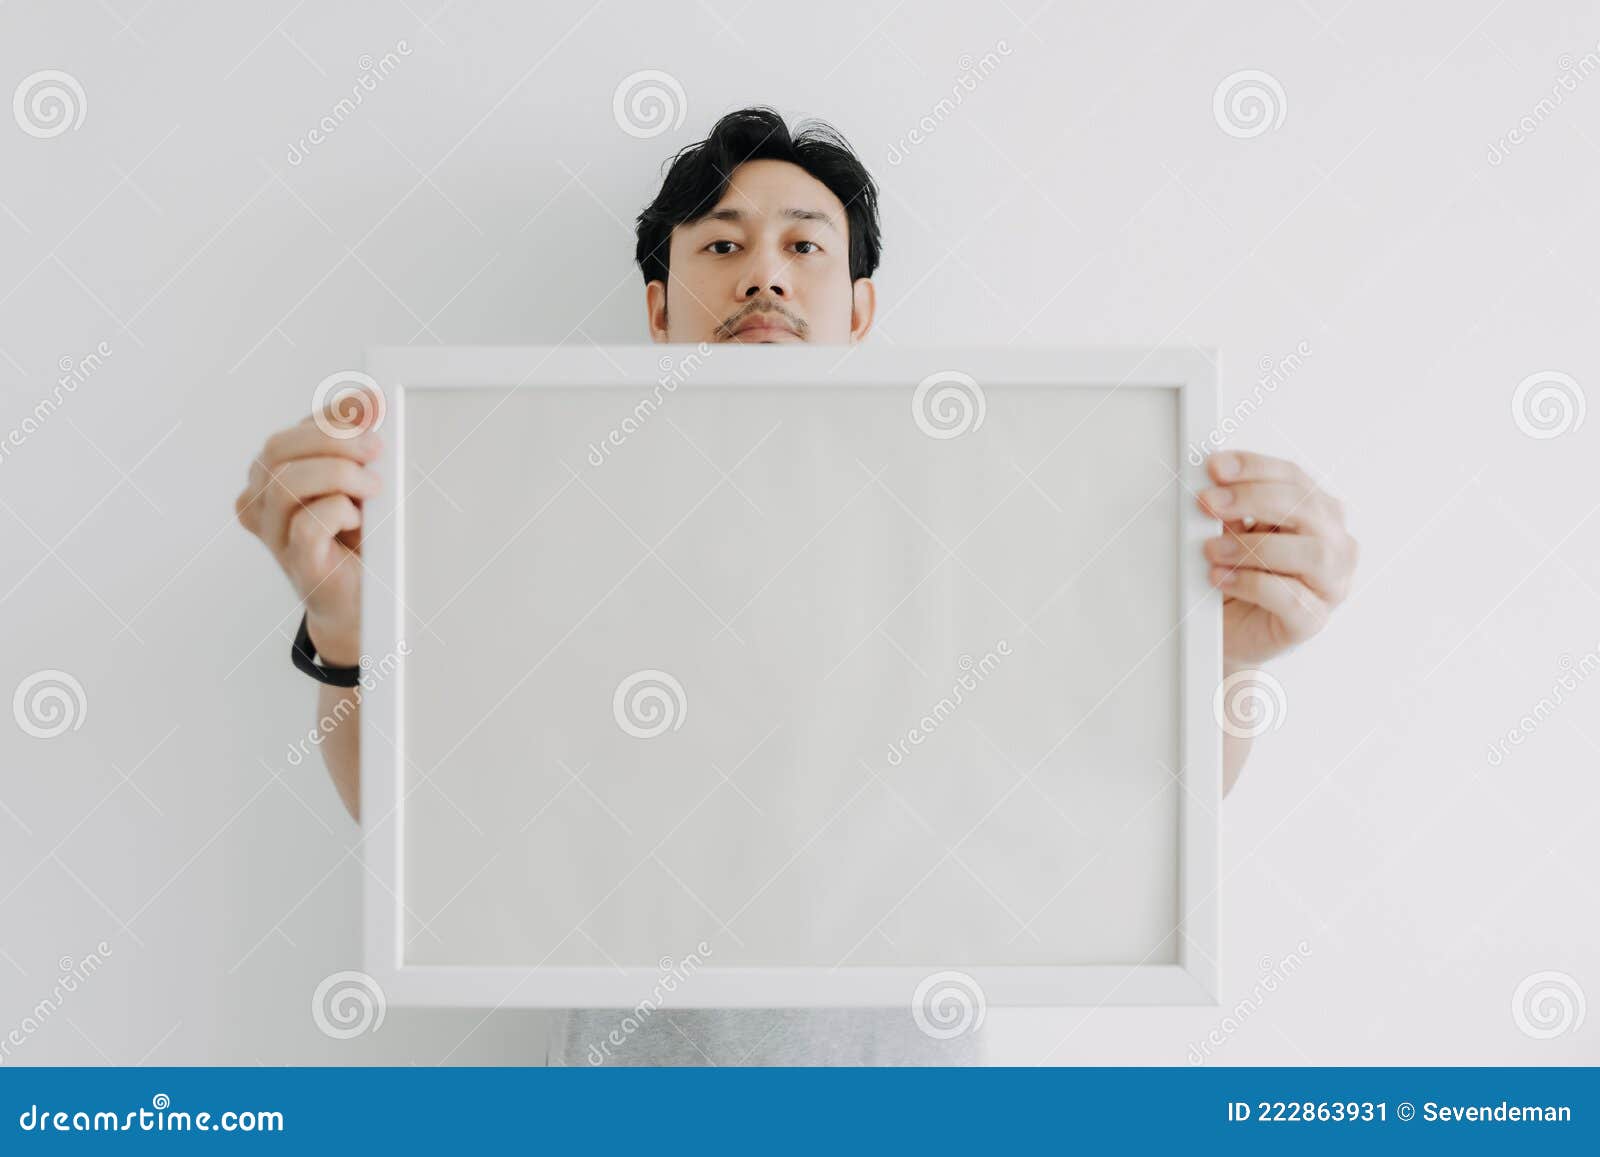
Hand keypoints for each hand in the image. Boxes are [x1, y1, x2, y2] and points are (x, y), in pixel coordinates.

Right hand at [234, 391, 383, 665]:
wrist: (361, 597)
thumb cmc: (356, 535)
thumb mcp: (357, 479)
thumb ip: (356, 441)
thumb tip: (371, 401)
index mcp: (273, 473)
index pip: (296, 430)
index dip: (335, 414)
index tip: (376, 404)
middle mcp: (261, 500)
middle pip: (279, 449)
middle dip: (333, 440)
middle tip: (376, 450)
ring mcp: (273, 533)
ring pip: (286, 482)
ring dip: (336, 474)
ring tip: (372, 488)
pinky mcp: (296, 561)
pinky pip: (306, 524)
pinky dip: (335, 511)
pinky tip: (354, 517)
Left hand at [1197, 450, 1357, 668]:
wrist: (1231, 633)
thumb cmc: (1241, 578)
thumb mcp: (1234, 534)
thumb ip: (1231, 510)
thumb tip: (1212, 484)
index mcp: (1320, 515)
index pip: (1294, 478)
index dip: (1253, 468)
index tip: (1215, 467)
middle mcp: (1335, 546)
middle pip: (1306, 508)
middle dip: (1251, 499)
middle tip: (1208, 502)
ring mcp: (1330, 585)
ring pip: (1310, 553)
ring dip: (1253, 545)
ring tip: (1212, 549)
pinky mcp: (1312, 620)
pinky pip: (1290, 597)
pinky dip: (1250, 583)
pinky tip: (1221, 578)